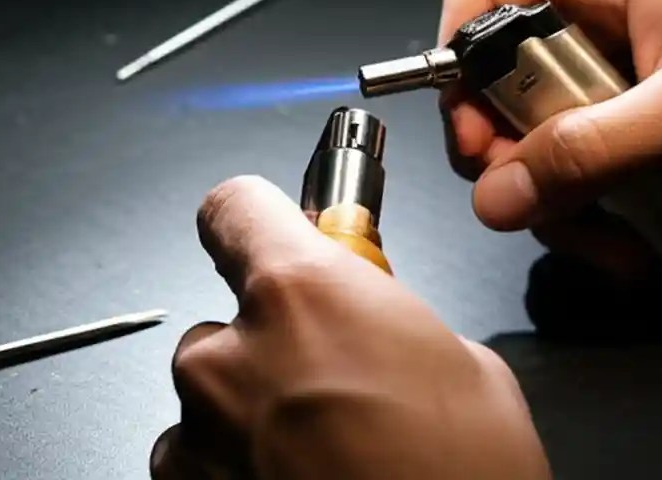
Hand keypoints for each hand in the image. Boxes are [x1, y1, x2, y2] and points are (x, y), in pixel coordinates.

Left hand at [151, 176, 548, 479]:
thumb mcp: (464, 369)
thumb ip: (388, 320)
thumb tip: (368, 319)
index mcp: (300, 294)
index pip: (233, 207)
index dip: (258, 217)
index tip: (272, 227)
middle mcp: (229, 356)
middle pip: (224, 318)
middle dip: (271, 342)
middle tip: (334, 380)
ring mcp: (198, 436)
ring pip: (210, 398)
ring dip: (252, 413)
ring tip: (324, 452)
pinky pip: (199, 460)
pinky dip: (237, 468)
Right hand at [439, 0, 661, 267]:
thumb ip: (586, 153)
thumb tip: (490, 198)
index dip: (459, 60)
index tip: (480, 137)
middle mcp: (604, 21)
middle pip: (501, 80)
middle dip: (513, 152)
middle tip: (534, 204)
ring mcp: (622, 81)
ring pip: (537, 139)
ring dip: (559, 202)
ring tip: (610, 245)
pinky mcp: (641, 131)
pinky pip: (581, 171)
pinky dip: (594, 215)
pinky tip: (634, 248)